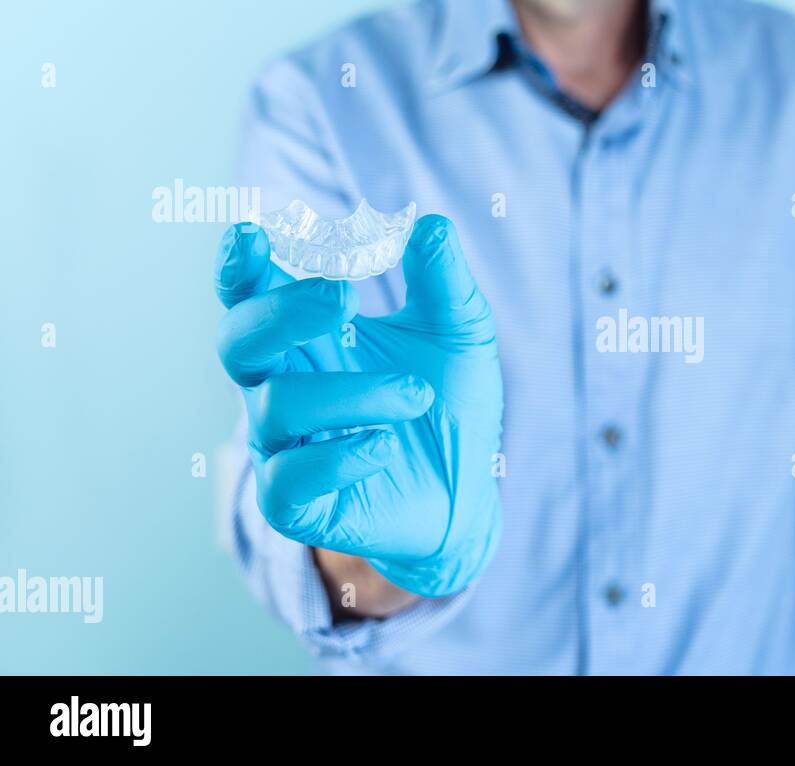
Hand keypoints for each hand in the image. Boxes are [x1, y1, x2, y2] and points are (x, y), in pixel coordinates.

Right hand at [214, 215, 503, 598]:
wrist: (469, 491)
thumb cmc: (449, 400)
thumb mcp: (459, 331)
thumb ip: (442, 280)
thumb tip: (430, 224)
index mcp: (306, 336)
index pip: (252, 293)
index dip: (239, 266)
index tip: (249, 234)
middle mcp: (281, 386)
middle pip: (238, 340)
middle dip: (281, 311)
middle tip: (344, 296)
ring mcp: (283, 447)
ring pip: (279, 407)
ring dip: (356, 393)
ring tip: (418, 395)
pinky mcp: (296, 505)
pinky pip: (287, 482)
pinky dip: (340, 457)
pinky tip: (386, 446)